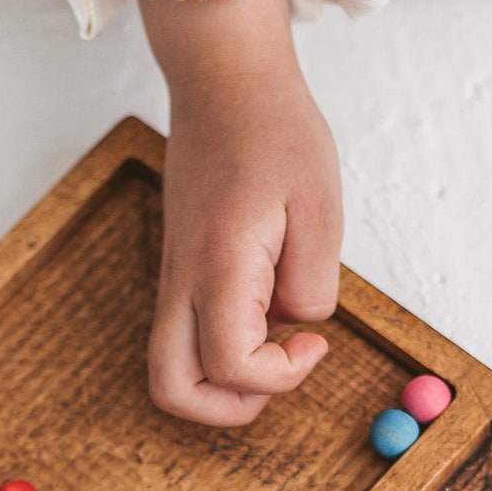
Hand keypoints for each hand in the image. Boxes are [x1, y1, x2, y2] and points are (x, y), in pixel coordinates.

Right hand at [138, 0, 341, 425]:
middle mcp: (184, 282)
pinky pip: (184, 335)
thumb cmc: (273, 132)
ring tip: (272, 349)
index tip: (315, 342)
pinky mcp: (180, 270)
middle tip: (279, 372)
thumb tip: (298, 324)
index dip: (280, 376)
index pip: (231, 365)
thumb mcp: (320, 207)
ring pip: (171, 369)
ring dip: (222, 382)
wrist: (223, 83)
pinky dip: (220, 348)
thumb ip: (313, 282)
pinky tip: (264, 312)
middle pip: (174, 389)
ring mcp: (174, 279)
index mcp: (218, 268)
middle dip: (230, 407)